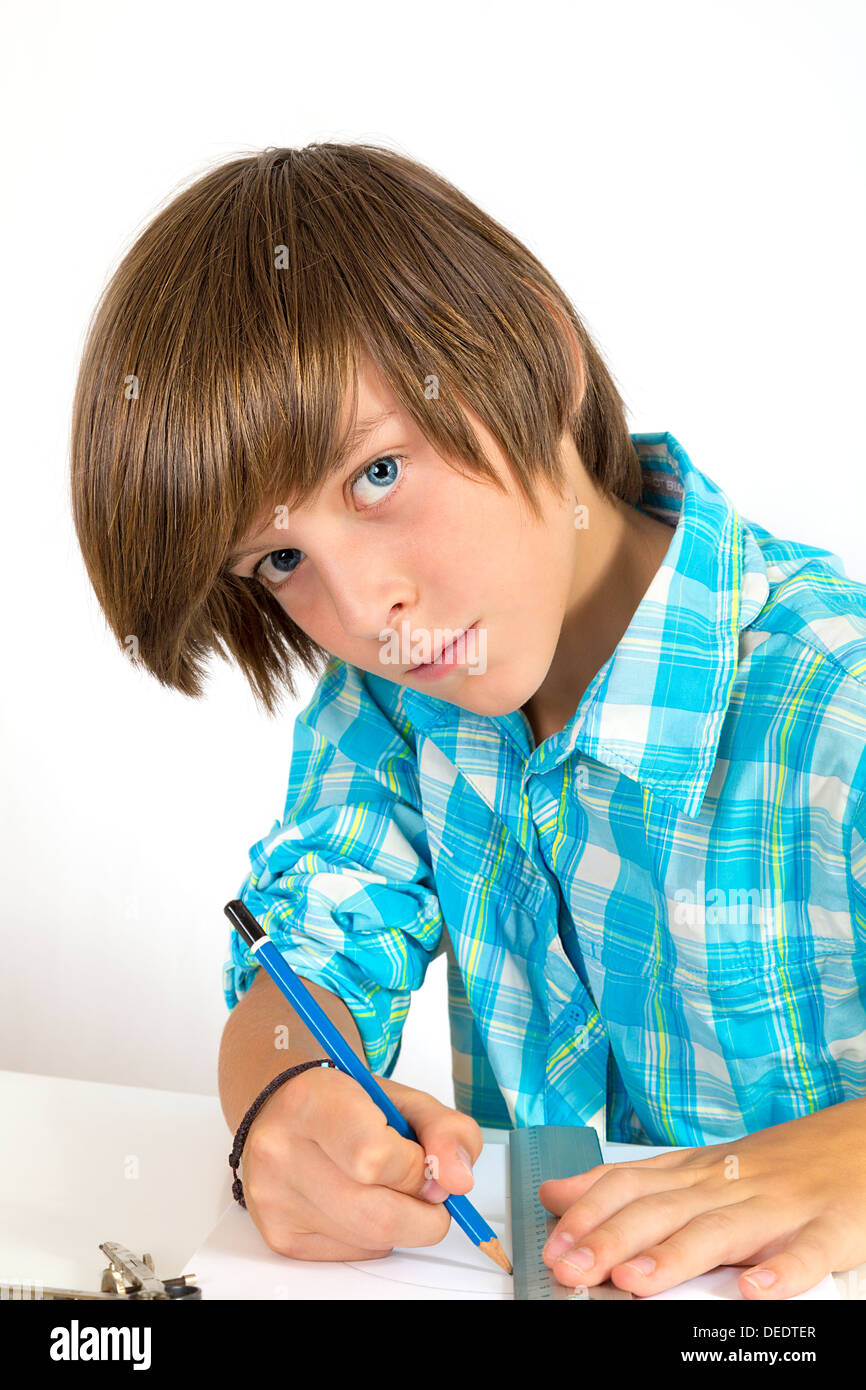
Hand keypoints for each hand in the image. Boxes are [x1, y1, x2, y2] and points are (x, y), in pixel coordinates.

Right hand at [240, 1067, 482, 1260]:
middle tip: (424, 1186)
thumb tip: (458, 1180)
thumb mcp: (403, 1099)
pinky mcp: (280, 1235)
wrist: (283, 1113)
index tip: (428, 1163)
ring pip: (371, 1240)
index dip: (417, 1170)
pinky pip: (354, 1253)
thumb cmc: (346, 1104)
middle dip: (422, 1209)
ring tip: (387, 1186)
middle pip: (378, 1214)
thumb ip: (446, 1130)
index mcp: (311, 1102)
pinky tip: (359, 1200)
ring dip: (401, 1222)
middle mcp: (281, 1151)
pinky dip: (375, 1235)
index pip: (375, 1157)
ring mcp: (275, 1198)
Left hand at [537, 1097, 865, 1297]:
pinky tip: (754, 1290)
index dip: (587, 1214)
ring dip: (677, 1254)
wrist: (856, 1145)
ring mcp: (779, 1208)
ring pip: (722, 1230)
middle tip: (573, 1267)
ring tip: (637, 1280)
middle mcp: (728, 1188)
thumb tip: (556, 1193)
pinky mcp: (829, 1230)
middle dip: (613, 1239)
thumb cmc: (771, 1168)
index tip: (550, 1244)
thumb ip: (627, 1186)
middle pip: (663, 1210)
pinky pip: (806, 1253)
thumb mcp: (693, 1170)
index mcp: (695, 1175)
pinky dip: (781, 1272)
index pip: (629, 1186)